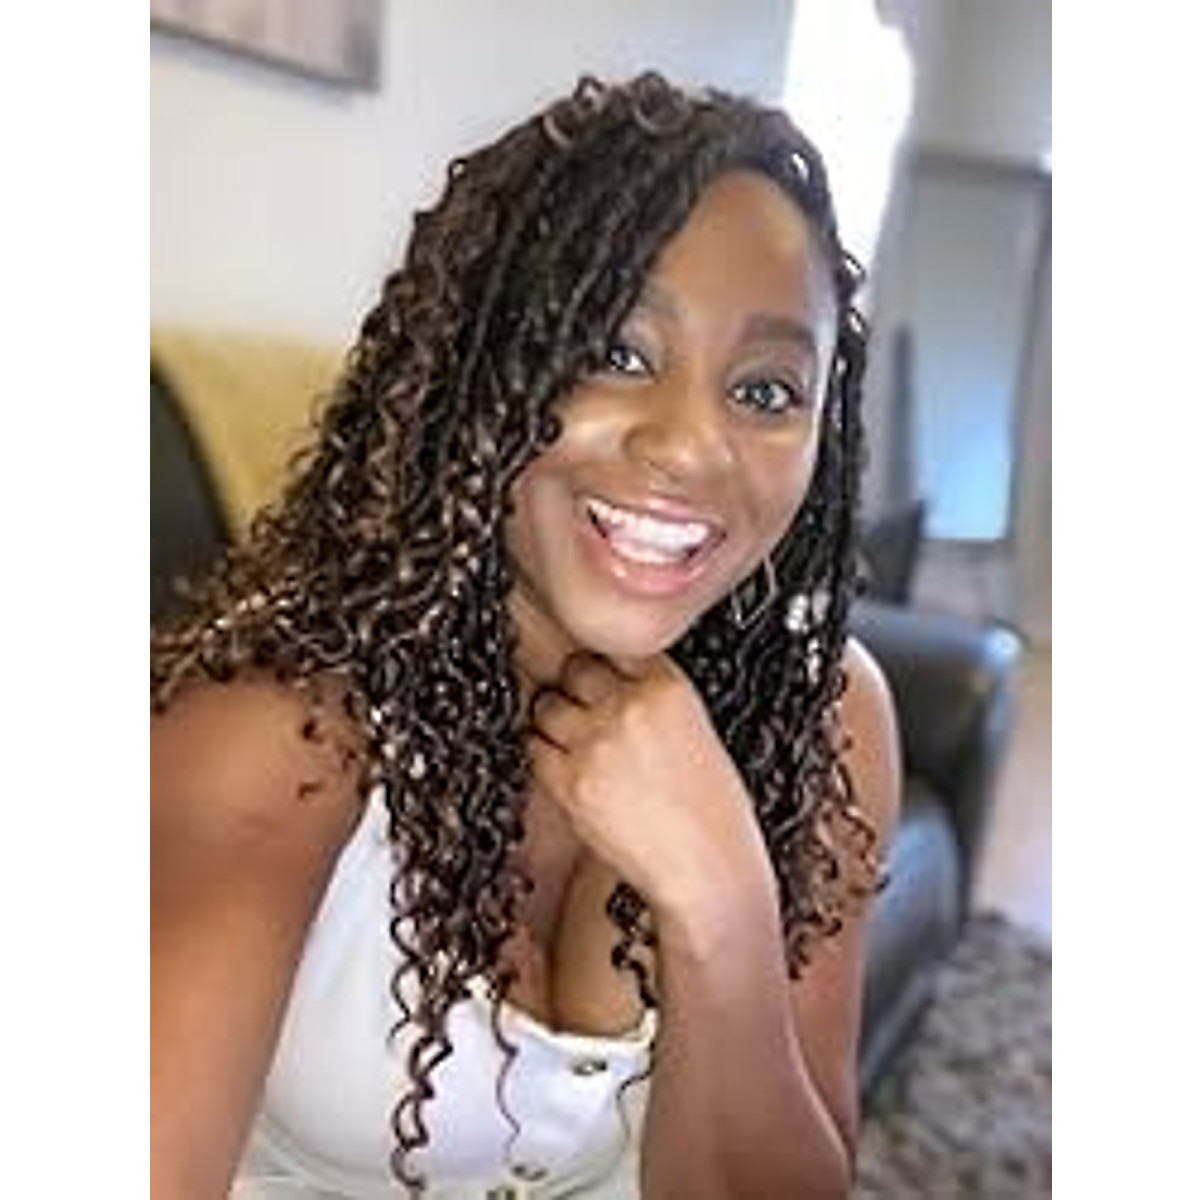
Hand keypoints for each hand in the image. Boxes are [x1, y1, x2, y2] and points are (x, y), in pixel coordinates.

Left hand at [526, 652, 775, 919]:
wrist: (708, 870)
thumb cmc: (712, 813)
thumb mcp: (697, 733)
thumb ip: (654, 700)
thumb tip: (612, 686)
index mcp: (669, 687)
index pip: (615, 648)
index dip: (606, 666)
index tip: (603, 680)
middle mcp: (630, 706)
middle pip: (575, 669)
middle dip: (577, 691)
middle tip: (588, 717)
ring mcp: (596, 742)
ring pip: (547, 706)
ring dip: (555, 723)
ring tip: (578, 749)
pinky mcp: (570, 781)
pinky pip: (535, 749)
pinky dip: (544, 758)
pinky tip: (568, 774)